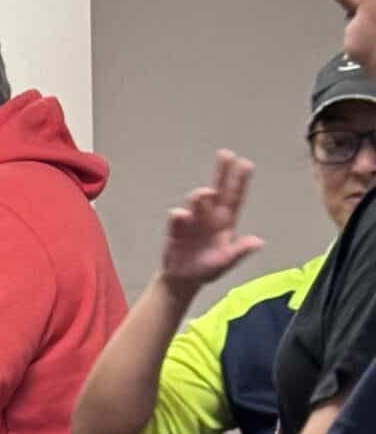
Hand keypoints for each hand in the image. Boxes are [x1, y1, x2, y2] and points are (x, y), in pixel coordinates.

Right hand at [158, 151, 264, 297]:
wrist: (183, 280)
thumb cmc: (208, 269)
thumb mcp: (226, 262)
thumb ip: (239, 252)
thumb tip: (258, 242)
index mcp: (225, 222)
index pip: (234, 198)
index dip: (240, 181)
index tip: (245, 163)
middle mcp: (209, 217)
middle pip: (217, 191)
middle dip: (221, 172)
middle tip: (226, 153)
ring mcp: (192, 221)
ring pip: (197, 202)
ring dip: (200, 196)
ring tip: (204, 194)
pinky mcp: (176, 230)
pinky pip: (177, 219)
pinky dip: (179, 216)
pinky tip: (181, 215)